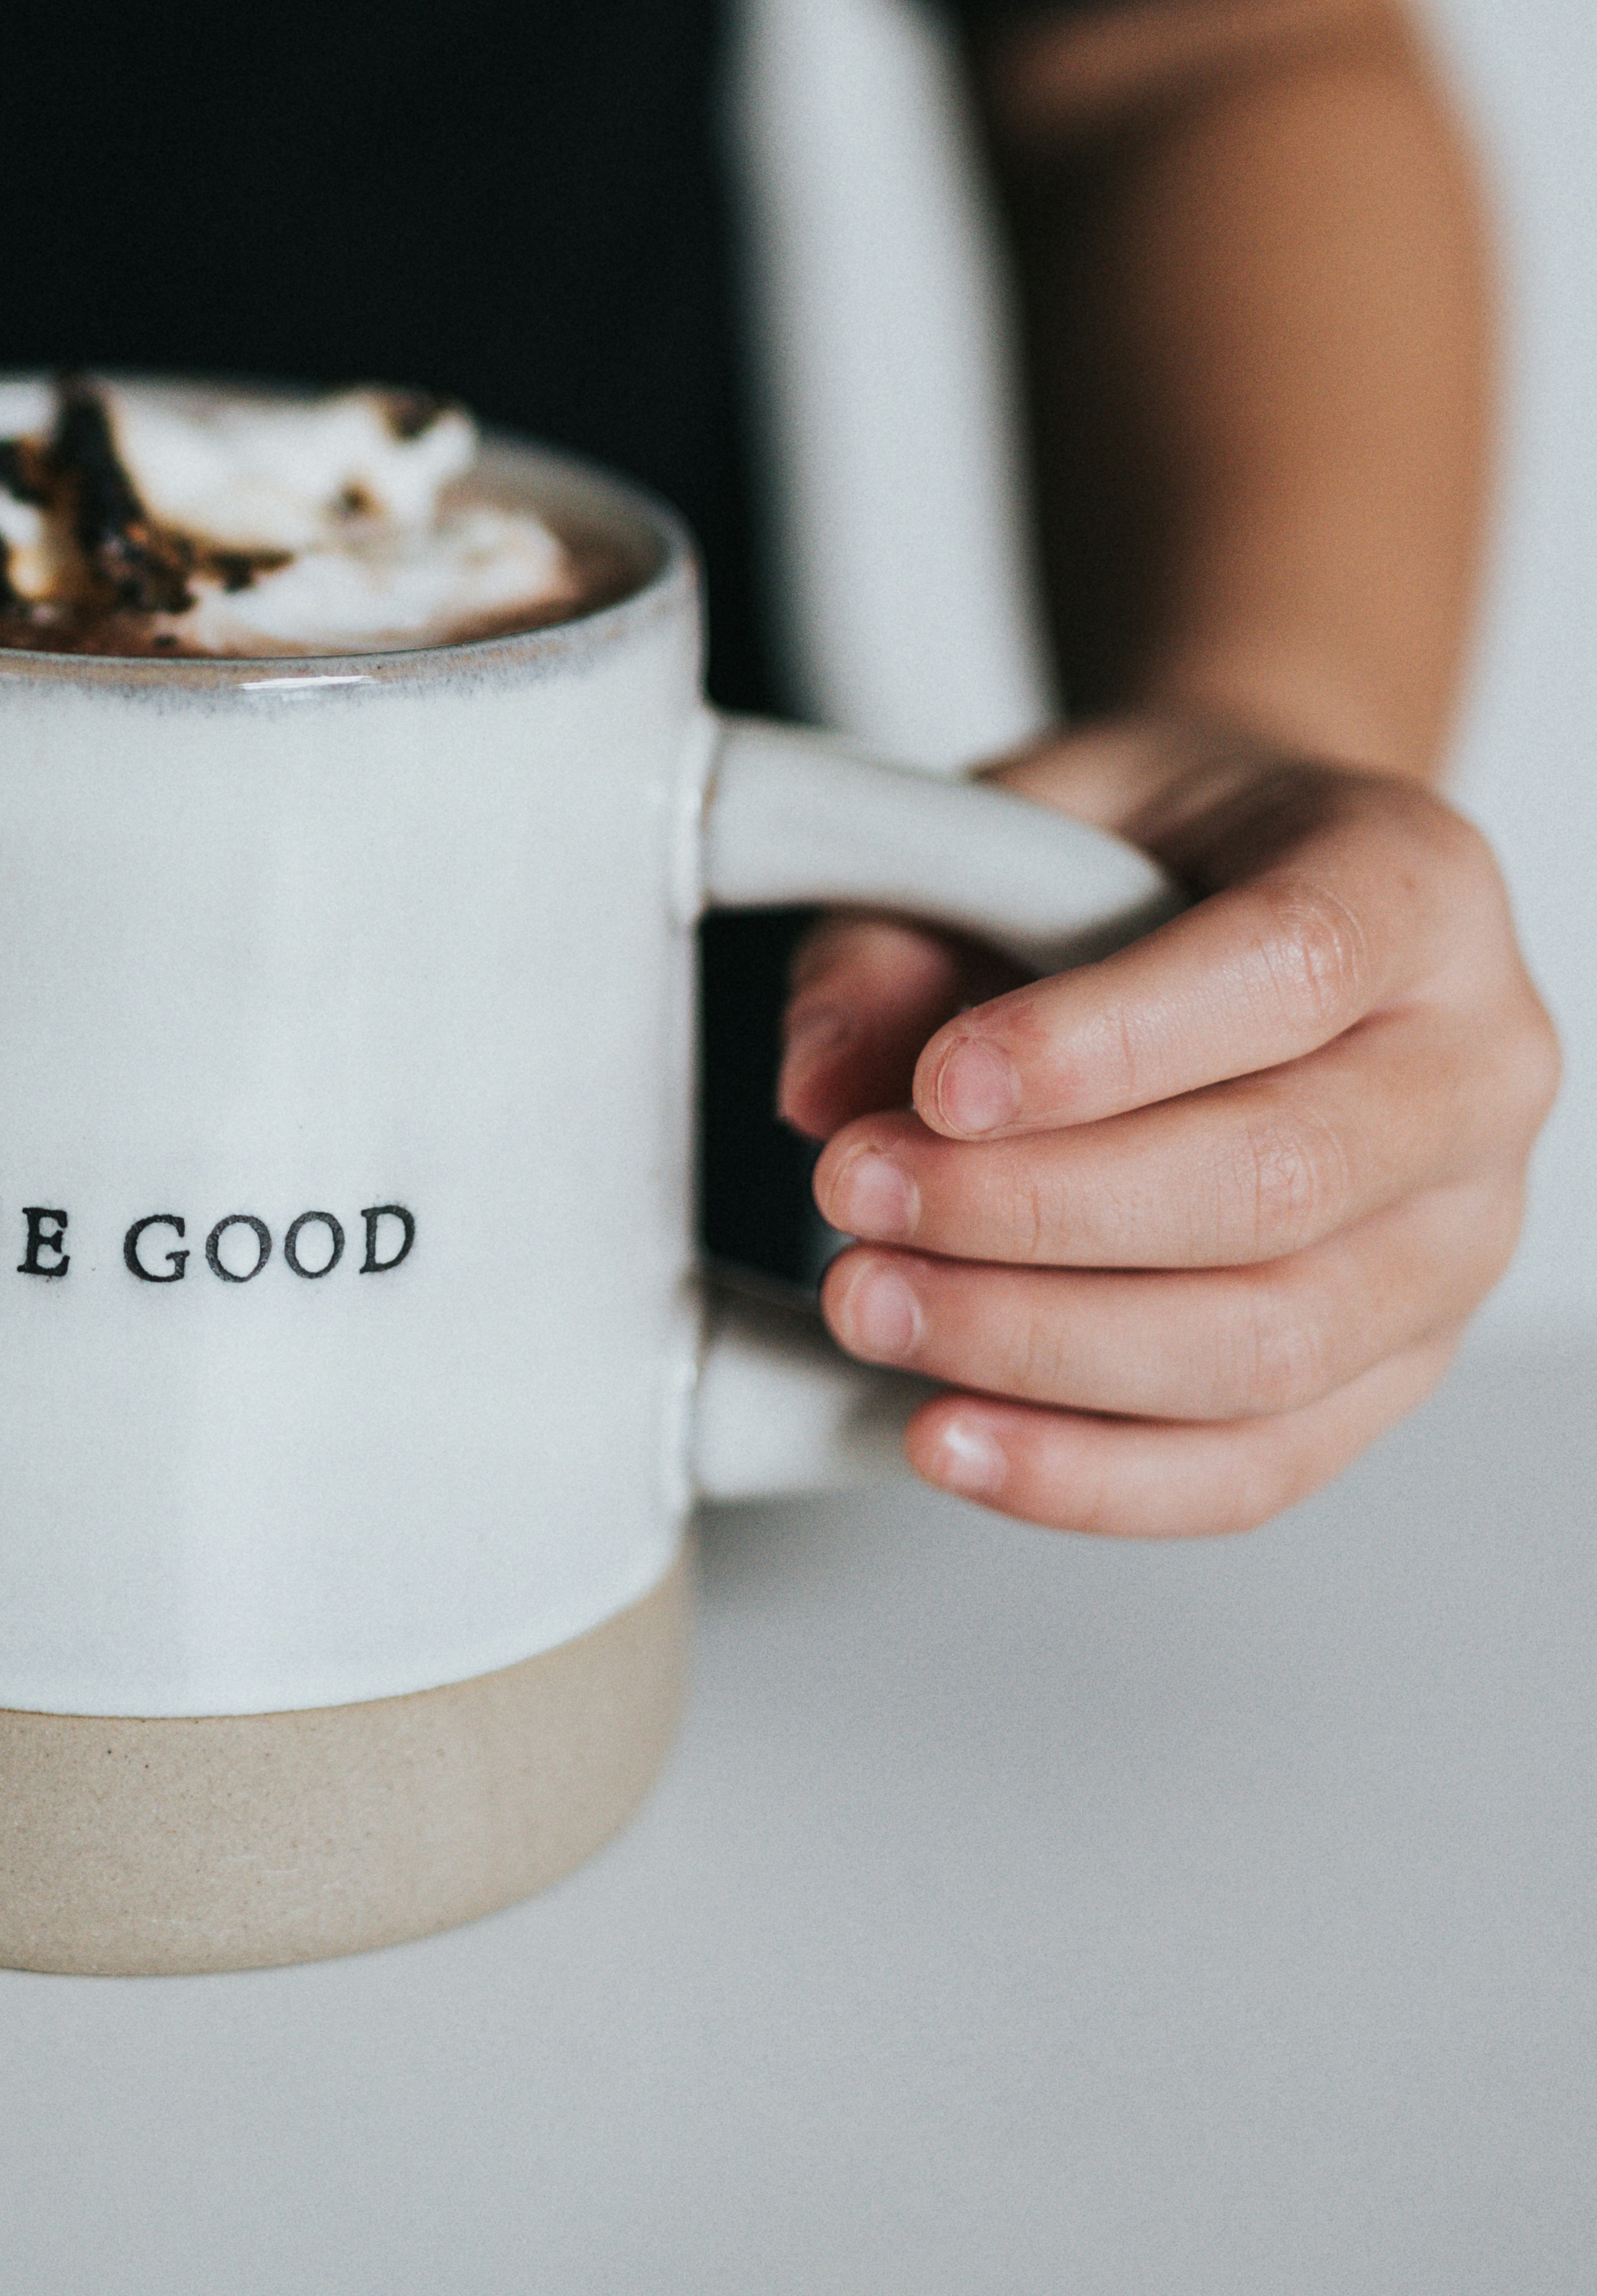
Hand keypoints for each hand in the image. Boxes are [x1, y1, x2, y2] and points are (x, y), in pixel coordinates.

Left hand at [781, 717, 1557, 1533]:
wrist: (1251, 899)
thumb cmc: (1153, 855)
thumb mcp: (1018, 820)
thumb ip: (906, 930)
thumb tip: (820, 1080)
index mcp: (1413, 882)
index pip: (1292, 967)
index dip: (1106, 1041)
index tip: (941, 1083)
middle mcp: (1475, 1064)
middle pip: (1281, 1181)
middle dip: (1037, 1212)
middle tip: (857, 1193)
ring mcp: (1457, 1235)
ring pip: (1273, 1344)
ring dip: (1042, 1347)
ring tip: (873, 1303)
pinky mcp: (1402, 1366)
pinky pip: (1261, 1464)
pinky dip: (1093, 1474)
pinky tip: (955, 1438)